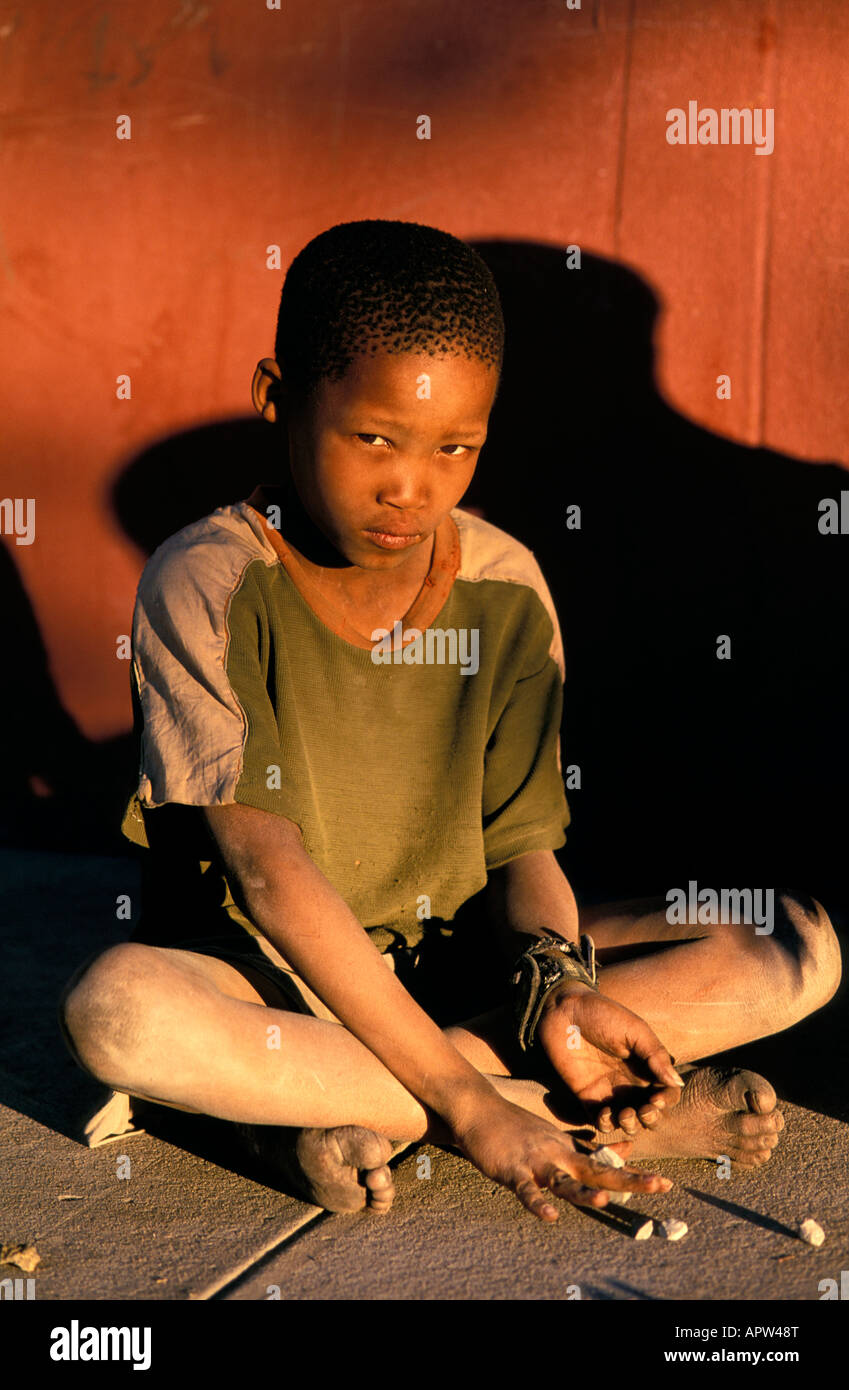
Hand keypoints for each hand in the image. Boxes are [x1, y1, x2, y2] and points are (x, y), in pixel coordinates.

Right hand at [449, 1091, 672, 1221]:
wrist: (479, 1108)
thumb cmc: (516, 1127)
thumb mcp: (554, 1136)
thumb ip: (585, 1146)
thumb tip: (622, 1149)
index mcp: (567, 1149)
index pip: (605, 1163)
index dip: (634, 1173)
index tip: (665, 1183)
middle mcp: (557, 1153)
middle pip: (596, 1169)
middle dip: (629, 1179)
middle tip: (660, 1185)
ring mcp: (535, 1160)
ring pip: (563, 1179)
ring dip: (583, 1190)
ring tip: (605, 1199)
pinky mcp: (512, 1169)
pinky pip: (526, 1189)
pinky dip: (537, 1202)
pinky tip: (549, 1215)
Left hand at [536, 983, 684, 1133]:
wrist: (565, 1013)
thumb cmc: (603, 1015)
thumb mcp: (635, 1030)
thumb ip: (656, 1056)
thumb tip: (678, 1083)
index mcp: (647, 1067)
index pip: (666, 1093)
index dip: (666, 1102)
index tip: (657, 1100)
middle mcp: (631, 1083)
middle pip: (650, 1114)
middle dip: (650, 1119)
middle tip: (643, 1111)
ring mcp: (610, 1092)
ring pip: (628, 1122)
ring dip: (630, 1125)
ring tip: (623, 1114)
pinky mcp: (588, 1098)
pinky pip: (601, 1121)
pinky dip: (605, 1125)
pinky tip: (603, 1114)